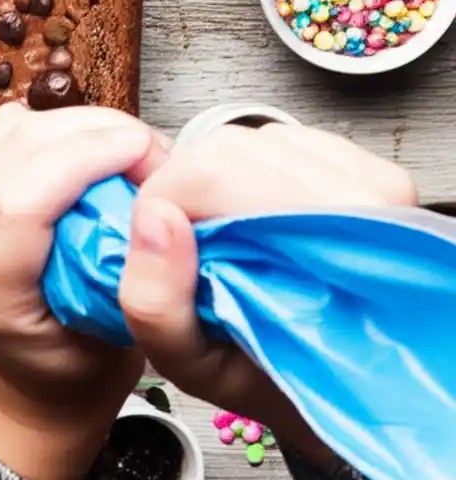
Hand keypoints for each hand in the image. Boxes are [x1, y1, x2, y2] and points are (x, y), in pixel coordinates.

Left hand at [0, 103, 167, 477]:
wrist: (32, 375)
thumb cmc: (80, 363)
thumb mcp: (122, 337)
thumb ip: (133, 274)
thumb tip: (159, 202)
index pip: (17, 206)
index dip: (83, 159)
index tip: (144, 147)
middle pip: (12, 151)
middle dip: (92, 131)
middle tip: (152, 150)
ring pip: (6, 129)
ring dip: (76, 123)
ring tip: (127, 148)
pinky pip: (1, 130)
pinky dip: (53, 125)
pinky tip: (91, 146)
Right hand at [118, 122, 416, 472]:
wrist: (328, 382)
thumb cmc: (262, 375)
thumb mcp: (190, 363)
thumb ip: (157, 302)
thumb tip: (153, 215)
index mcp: (331, 246)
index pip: (215, 174)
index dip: (162, 199)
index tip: (153, 245)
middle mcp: (365, 201)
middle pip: (229, 148)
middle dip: (184, 186)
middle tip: (186, 245)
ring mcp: (366, 177)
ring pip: (246, 138)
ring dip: (213, 179)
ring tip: (219, 237)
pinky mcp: (361, 167)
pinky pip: (274, 138)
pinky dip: (242, 171)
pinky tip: (247, 217)